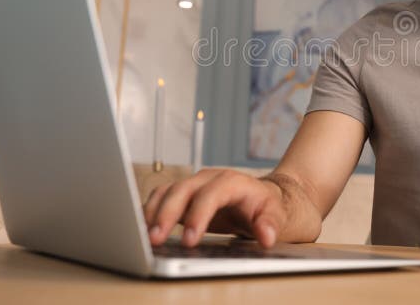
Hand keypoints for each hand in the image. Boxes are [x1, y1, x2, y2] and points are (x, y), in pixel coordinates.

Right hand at [143, 168, 286, 247]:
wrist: (261, 198)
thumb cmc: (266, 206)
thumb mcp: (275, 215)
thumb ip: (270, 225)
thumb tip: (266, 236)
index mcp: (231, 181)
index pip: (212, 193)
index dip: (198, 215)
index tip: (190, 240)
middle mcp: (209, 179)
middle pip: (183, 189)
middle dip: (167, 214)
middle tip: (156, 239)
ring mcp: (194, 185)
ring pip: (167, 192)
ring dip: (154, 212)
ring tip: (145, 236)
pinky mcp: (183, 196)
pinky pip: (161, 198)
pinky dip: (150, 212)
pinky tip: (143, 228)